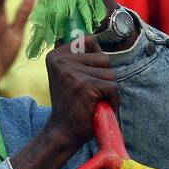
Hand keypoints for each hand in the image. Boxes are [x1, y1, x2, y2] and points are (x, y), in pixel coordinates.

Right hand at [42, 36, 118, 150]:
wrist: (63, 132)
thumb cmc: (71, 104)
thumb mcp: (68, 75)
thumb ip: (78, 56)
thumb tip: (95, 36)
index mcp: (56, 55)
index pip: (89, 40)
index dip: (95, 59)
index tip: (87, 77)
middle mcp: (61, 60)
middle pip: (104, 57)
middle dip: (104, 77)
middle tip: (91, 93)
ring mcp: (72, 71)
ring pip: (110, 73)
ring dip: (108, 89)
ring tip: (94, 101)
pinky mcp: (85, 85)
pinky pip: (113, 87)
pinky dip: (112, 100)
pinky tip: (100, 108)